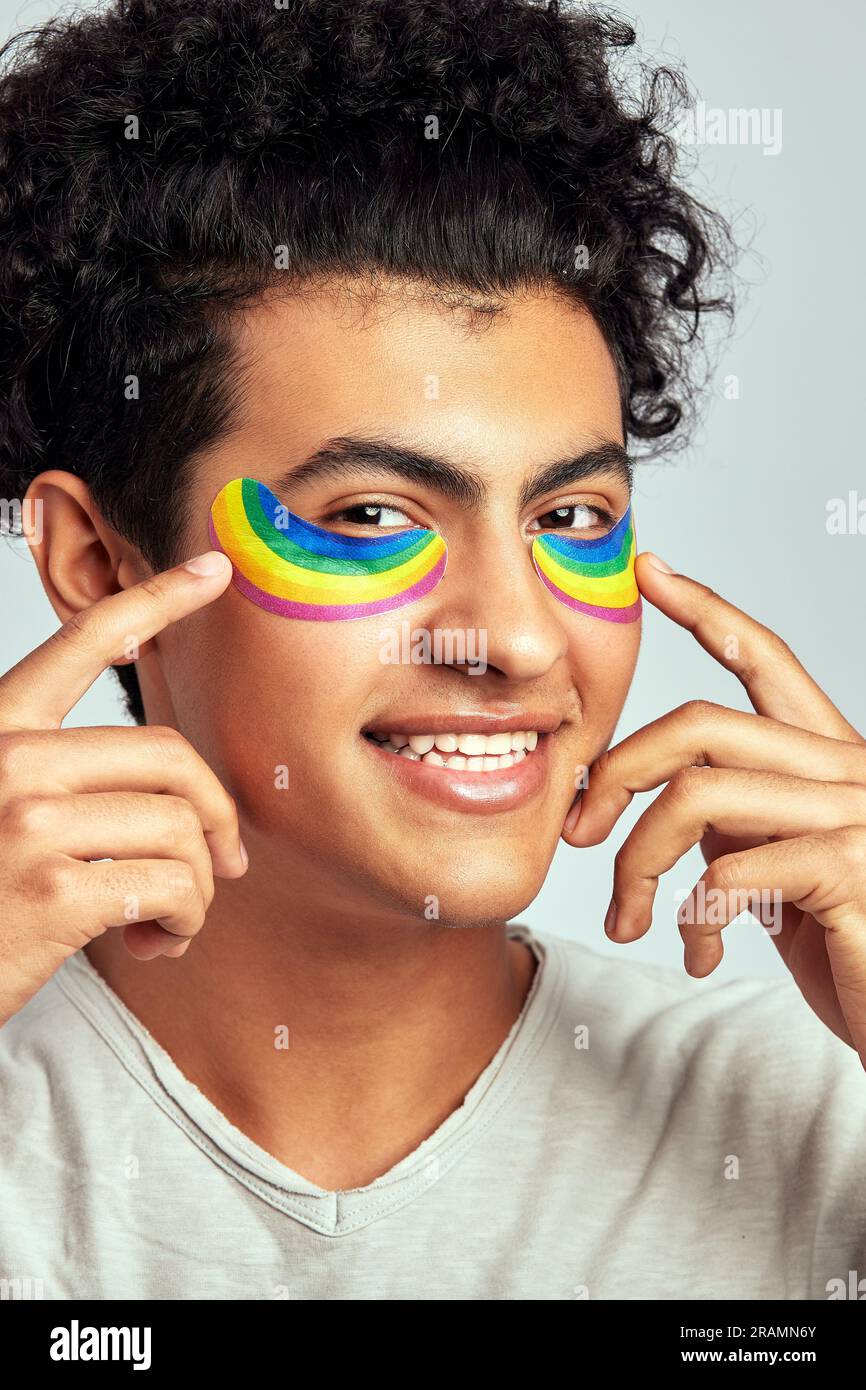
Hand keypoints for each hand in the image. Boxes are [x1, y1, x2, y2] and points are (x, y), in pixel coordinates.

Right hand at [0, 551, 247, 1026]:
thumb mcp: (9, 819)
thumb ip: (72, 784)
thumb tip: (190, 802)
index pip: (80, 643)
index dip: (156, 601)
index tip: (214, 572)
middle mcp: (8, 762)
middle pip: (169, 756)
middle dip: (216, 814)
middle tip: (226, 863)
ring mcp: (28, 822)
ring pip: (182, 827)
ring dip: (196, 885)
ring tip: (165, 919)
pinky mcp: (54, 889)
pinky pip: (174, 885)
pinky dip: (184, 921)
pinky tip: (153, 943)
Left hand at [563, 551, 865, 1067]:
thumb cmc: (848, 953)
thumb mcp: (783, 870)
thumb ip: (743, 818)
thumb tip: (671, 802)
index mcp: (830, 759)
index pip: (765, 659)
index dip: (705, 609)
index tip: (649, 571)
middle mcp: (849, 770)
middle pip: (699, 725)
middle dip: (616, 772)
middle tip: (577, 832)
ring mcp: (854, 816)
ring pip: (698, 798)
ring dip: (637, 865)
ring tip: (630, 920)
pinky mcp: (850, 870)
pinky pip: (727, 872)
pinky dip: (691, 918)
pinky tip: (700, 952)